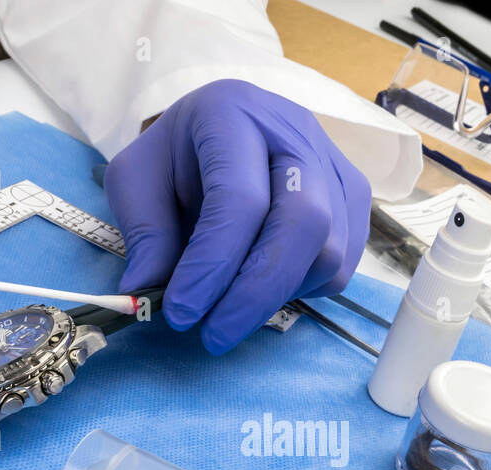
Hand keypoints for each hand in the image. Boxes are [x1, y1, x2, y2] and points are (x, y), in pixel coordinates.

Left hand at [105, 79, 370, 354]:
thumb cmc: (176, 157)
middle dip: (257, 292)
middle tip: (215, 336)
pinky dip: (301, 290)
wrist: (220, 133)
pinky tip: (262, 286)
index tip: (182, 314)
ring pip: (329, 251)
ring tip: (231, 306)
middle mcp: (297, 131)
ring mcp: (335, 164)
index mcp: (234, 113)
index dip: (213, 264)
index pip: (240, 198)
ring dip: (277, 295)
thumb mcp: (137, 180)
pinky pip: (342, 265)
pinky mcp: (354, 198)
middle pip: (304, 223)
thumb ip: (144, 233)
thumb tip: (148, 293)